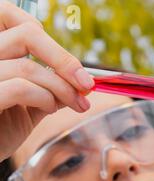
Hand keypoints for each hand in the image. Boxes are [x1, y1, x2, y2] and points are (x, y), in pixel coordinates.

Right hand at [0, 1, 93, 161]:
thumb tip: (82, 83)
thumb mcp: (29, 105)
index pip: (15, 20)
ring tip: (74, 104)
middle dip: (65, 61)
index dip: (48, 39)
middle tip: (86, 84)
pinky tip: (51, 108)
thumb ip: (50, 89)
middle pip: (27, 35)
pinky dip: (46, 98)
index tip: (72, 65)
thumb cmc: (0, 129)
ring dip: (62, 87)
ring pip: (29, 66)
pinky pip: (21, 88)